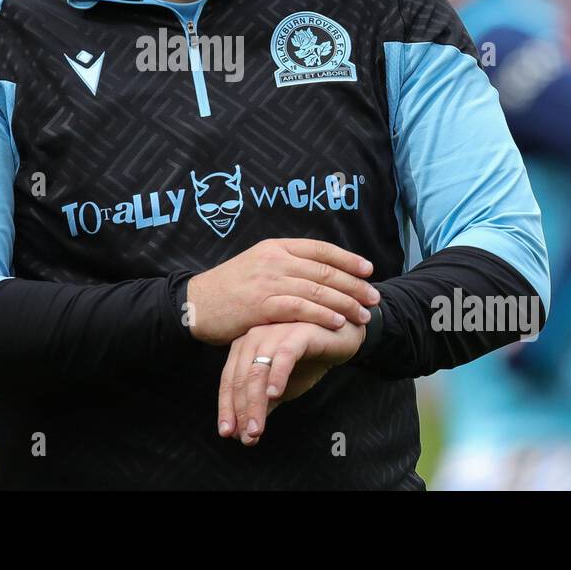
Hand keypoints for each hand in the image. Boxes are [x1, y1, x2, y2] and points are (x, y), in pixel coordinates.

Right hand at [185, 238, 378, 344]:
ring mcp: (268, 281)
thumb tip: (316, 273)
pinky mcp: (262, 305)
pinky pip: (300, 308)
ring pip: (317, 290)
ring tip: (363, 314)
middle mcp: (275, 260)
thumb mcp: (257, 266)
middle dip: (354, 284)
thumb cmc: (229, 289)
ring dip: (345, 303)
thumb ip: (284, 266)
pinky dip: (323, 315)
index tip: (368, 269)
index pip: (320, 249)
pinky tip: (338, 322)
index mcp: (275, 247)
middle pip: (325, 271)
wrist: (196, 304)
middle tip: (374, 297)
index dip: (348, 259)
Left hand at [217, 319, 365, 445]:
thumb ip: (262, 404)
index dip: (227, 408)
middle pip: (240, 379)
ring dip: (255, 403)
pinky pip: (283, 357)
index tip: (228, 433)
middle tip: (247, 438)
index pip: (229, 381)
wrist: (341, 339)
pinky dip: (277, 376)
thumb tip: (243, 433)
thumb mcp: (280, 386)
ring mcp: (274, 333)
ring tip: (256, 429)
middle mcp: (254, 338)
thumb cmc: (307, 360)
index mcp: (244, 347)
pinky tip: (275, 395)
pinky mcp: (296, 334)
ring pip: (258, 372)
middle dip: (242, 411)